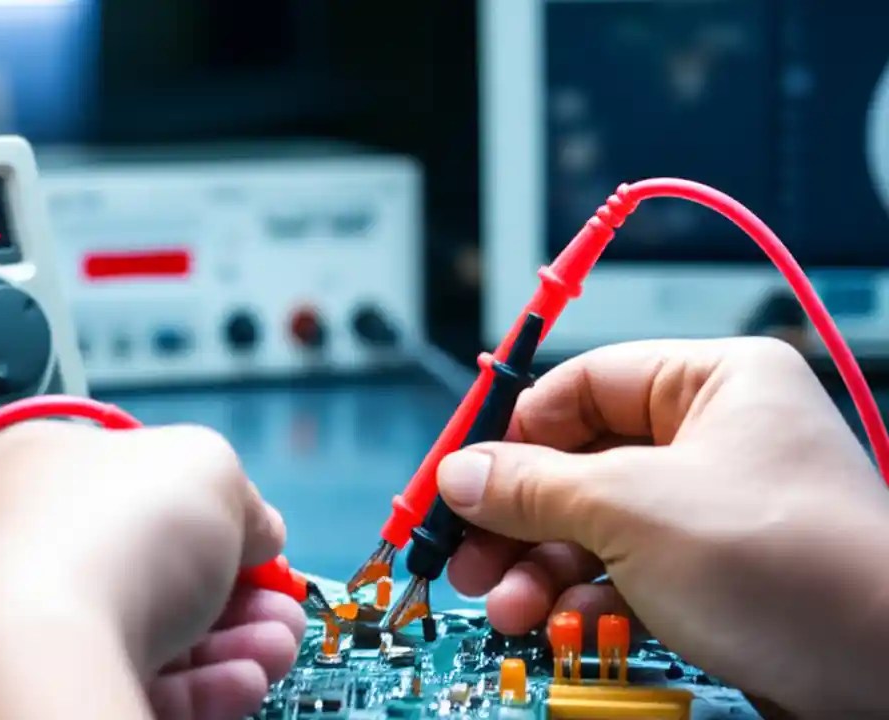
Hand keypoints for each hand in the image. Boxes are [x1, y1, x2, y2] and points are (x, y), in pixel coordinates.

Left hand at [0, 421, 304, 719]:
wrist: (43, 652)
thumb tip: (255, 530)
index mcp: (41, 465)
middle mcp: (27, 544)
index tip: (256, 532)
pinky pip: (140, 683)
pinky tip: (243, 679)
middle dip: (240, 588)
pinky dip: (203, 686)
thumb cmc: (107, 536)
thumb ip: (240, 494)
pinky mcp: (52, 686)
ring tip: (275, 643)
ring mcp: (34, 624)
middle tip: (280, 599)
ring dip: (236, 639)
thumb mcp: (209, 468)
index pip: (132, 480)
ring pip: (158, 631)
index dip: (206, 505)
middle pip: (158, 565)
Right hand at [439, 338, 888, 718]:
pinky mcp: (712, 574)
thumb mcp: (635, 510)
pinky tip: (560, 625)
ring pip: (594, 525)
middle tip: (467, 552)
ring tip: (508, 604)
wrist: (886, 679)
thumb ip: (534, 486)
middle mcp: (713, 438)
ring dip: (540, 567)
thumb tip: (463, 472)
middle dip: (518, 517)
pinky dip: (584, 598)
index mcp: (712, 383)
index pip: (582, 383)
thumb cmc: (796, 568)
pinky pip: (624, 572)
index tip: (459, 472)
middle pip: (578, 462)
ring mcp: (712, 511)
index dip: (512, 429)